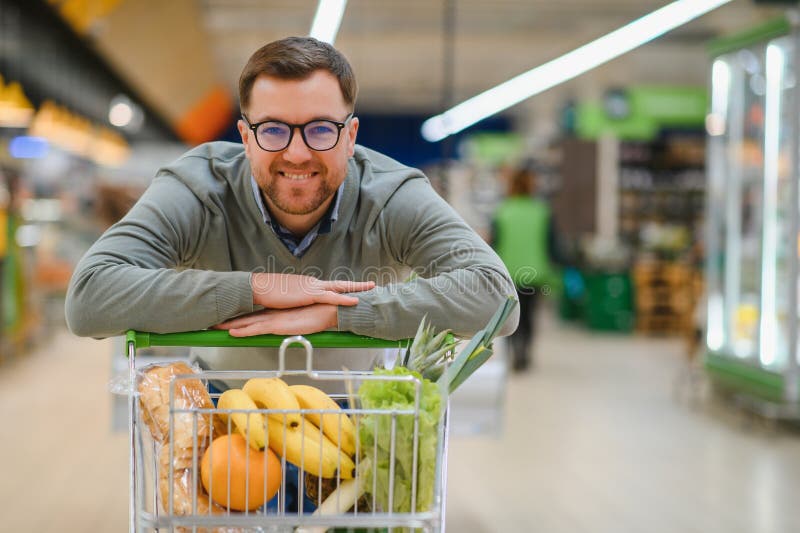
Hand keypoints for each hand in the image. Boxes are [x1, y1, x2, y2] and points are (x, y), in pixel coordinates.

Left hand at [213, 304, 337, 336]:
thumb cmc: (318, 313)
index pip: (254, 314)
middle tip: (213, 320)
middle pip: (246, 316)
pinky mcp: (278, 325)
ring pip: (246, 323)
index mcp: (277, 311)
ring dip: (230, 325)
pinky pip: (256, 329)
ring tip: (215, 326)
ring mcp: (273, 319)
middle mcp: (272, 313)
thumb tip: (289, 324)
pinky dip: (243, 331)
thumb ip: (293, 321)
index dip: (239, 316)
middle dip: (229, 319)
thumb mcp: (301, 318)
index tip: (227, 316)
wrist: (328, 309)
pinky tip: (232, 333)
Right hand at [250, 273, 373, 307]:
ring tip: (371, 288)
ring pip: (340, 287)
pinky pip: (332, 297)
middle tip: (371, 284)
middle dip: (356, 285)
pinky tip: (356, 301)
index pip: (330, 286)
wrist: (259, 287)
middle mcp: (314, 284)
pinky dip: (344, 298)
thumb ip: (295, 301)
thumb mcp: (286, 298)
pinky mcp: (310, 294)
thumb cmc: (269, 293)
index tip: (355, 288)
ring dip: (356, 288)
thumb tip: (298, 305)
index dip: (343, 288)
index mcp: (308, 285)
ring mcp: (313, 288)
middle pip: (340, 284)